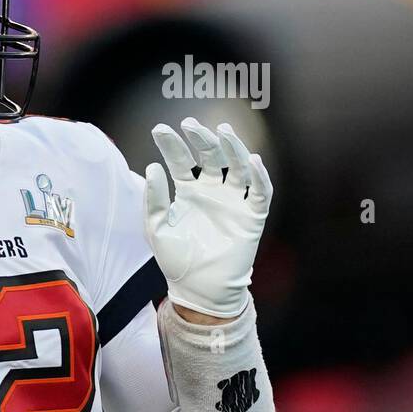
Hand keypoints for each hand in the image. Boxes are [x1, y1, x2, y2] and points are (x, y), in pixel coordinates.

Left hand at [143, 118, 272, 318]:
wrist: (198, 287)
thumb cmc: (175, 258)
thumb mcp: (156, 227)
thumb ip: (154, 198)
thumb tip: (152, 166)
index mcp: (188, 190)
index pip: (181, 160)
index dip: (172, 144)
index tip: (159, 129)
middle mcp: (212, 190)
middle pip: (211, 156)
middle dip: (202, 138)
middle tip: (190, 124)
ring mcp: (233, 200)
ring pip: (238, 166)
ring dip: (233, 148)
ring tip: (222, 130)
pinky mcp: (252, 215)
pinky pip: (260, 192)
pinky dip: (259, 176)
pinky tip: (253, 160)